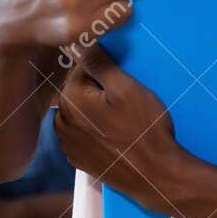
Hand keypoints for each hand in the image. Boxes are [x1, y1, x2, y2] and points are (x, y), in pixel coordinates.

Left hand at [53, 48, 188, 213]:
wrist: (156, 177)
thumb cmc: (144, 130)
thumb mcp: (126, 88)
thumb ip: (98, 62)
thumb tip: (77, 39)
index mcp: (69, 99)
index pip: (81, 67)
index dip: (105, 70)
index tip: (122, 81)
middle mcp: (61, 121)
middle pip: (78, 89)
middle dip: (98, 90)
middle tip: (125, 102)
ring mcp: (67, 144)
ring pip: (79, 112)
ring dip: (95, 110)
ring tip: (122, 120)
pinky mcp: (77, 160)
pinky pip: (82, 134)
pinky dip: (94, 130)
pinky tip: (115, 136)